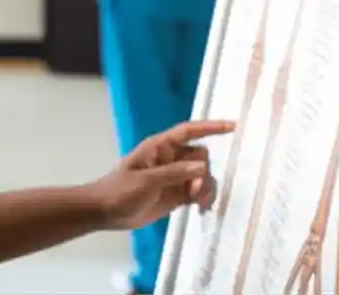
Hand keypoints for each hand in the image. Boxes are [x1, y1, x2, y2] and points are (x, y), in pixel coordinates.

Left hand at [88, 120, 234, 230]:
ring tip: (199, 203)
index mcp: (160, 147)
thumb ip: (174, 173)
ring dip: (205, 188)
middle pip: (200, 157)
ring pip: (202, 176)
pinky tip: (202, 209)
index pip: (189, 131)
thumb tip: (202, 168)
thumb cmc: (120, 191)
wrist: (106, 213)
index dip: (211, 127)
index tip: (232, 126)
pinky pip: (198, 191)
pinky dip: (203, 198)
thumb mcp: (146, 181)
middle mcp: (170, 159)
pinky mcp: (176, 194)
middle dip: (203, 172)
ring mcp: (174, 176)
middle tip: (194, 190)